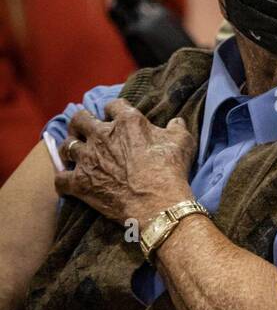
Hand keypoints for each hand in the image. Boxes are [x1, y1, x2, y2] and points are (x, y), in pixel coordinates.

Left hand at [56, 99, 195, 225]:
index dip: (113, 109)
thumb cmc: (171, 171)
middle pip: (79, 119)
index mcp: (127, 122)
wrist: (158, 204)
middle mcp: (102, 135)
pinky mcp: (80, 183)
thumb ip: (177, 127)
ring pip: (65, 146)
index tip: (115, 115)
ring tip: (73, 153)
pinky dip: (63, 181)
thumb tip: (177, 121)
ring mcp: (88, 159)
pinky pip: (60, 180)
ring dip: (68, 148)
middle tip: (84, 129)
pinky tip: (68, 182)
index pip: (113, 105)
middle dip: (80, 122)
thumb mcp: (183, 142)